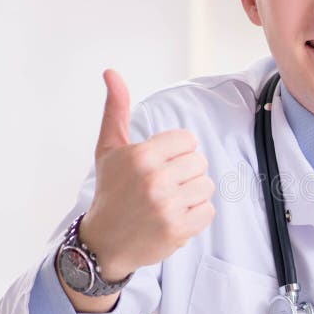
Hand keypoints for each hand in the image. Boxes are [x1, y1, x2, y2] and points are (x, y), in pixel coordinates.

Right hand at [80, 70, 215, 280]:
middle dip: (185, 174)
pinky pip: (208, 211)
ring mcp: (167, 206)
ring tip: (167, 202)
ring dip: (192, 195)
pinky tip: (174, 217)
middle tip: (163, 187)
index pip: (188, 140)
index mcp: (141, 155)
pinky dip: (196, 216)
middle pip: (200, 163)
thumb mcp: (109, 149)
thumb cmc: (111, 191)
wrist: (104, 243)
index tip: (160, 165)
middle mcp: (154, 179)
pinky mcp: (178, 229)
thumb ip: (116, 109)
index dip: (177, 152)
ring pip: (206, 186)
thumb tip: (111, 71)